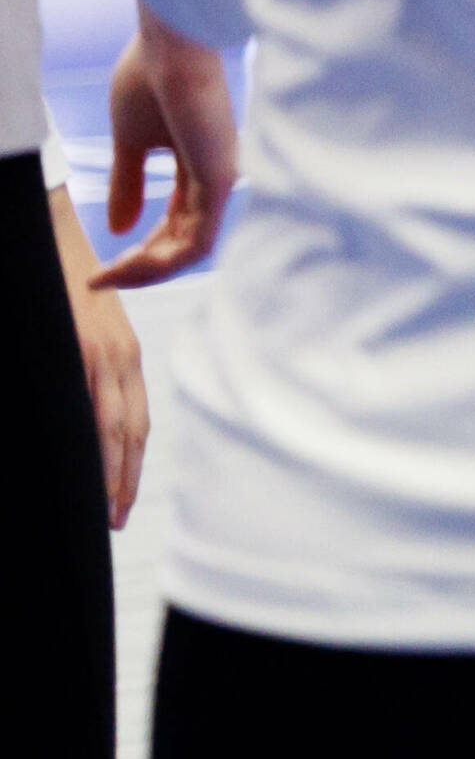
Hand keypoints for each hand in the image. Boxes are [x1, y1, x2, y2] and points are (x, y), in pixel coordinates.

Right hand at [49, 186, 147, 527]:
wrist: (54, 235)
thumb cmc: (65, 289)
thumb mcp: (85, 333)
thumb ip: (89, 373)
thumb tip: (80, 416)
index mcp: (124, 354)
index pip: (135, 423)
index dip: (131, 467)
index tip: (123, 504)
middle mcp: (120, 356)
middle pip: (130, 433)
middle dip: (124, 482)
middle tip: (115, 523)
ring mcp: (98, 353)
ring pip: (110, 427)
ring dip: (109, 472)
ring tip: (102, 511)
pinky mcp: (77, 348)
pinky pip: (83, 403)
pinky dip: (86, 439)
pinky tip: (79, 463)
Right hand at [93, 11, 238, 289]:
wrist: (170, 43)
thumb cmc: (152, 76)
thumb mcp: (130, 140)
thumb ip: (126, 183)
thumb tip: (119, 228)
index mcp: (198, 163)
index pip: (177, 222)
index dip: (142, 250)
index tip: (103, 268)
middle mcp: (214, 174)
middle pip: (182, 241)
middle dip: (141, 267)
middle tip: (101, 280)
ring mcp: (220, 178)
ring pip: (190, 250)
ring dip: (146, 272)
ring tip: (108, 277)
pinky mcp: (220, 180)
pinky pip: (196, 244)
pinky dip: (162, 263)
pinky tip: (127, 265)